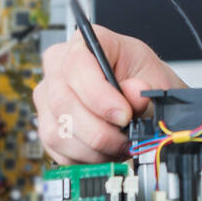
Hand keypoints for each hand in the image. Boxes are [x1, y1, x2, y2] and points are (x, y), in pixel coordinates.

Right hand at [33, 23, 186, 163]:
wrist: (140, 97)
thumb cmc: (143, 79)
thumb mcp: (154, 77)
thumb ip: (146, 87)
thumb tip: (135, 94)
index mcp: (86, 42)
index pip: (77, 65)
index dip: (99, 96)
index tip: (124, 115)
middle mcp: (59, 66)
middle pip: (62, 102)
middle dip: (99, 129)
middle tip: (126, 137)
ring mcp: (48, 97)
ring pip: (58, 131)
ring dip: (94, 148)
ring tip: (119, 144)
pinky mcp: (47, 126)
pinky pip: (57, 150)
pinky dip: (85, 158)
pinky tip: (105, 150)